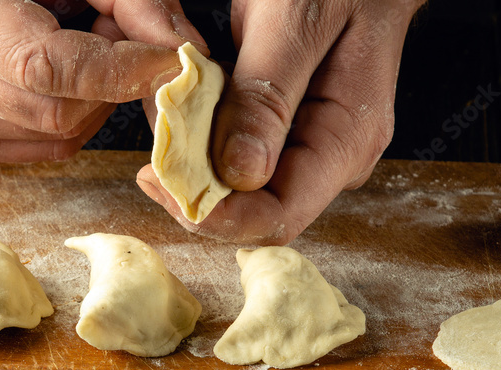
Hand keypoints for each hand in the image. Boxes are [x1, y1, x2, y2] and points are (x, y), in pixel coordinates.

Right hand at [0, 0, 206, 161]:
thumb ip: (132, 0)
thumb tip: (183, 50)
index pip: (44, 67)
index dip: (116, 72)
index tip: (168, 63)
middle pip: (57, 112)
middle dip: (109, 83)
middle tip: (119, 41)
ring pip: (56, 136)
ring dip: (92, 99)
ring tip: (81, 49)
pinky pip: (42, 148)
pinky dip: (69, 117)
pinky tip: (60, 79)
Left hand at [137, 0, 424, 244]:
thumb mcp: (299, 20)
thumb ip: (266, 98)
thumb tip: (238, 175)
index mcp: (346, 139)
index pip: (279, 217)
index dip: (217, 216)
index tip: (161, 182)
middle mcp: (331, 156)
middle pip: (255, 209)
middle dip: (198, 188)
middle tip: (154, 146)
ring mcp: (310, 144)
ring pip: (240, 185)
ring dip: (194, 163)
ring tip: (163, 118)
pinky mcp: (287, 128)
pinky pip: (237, 151)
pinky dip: (203, 136)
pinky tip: (182, 108)